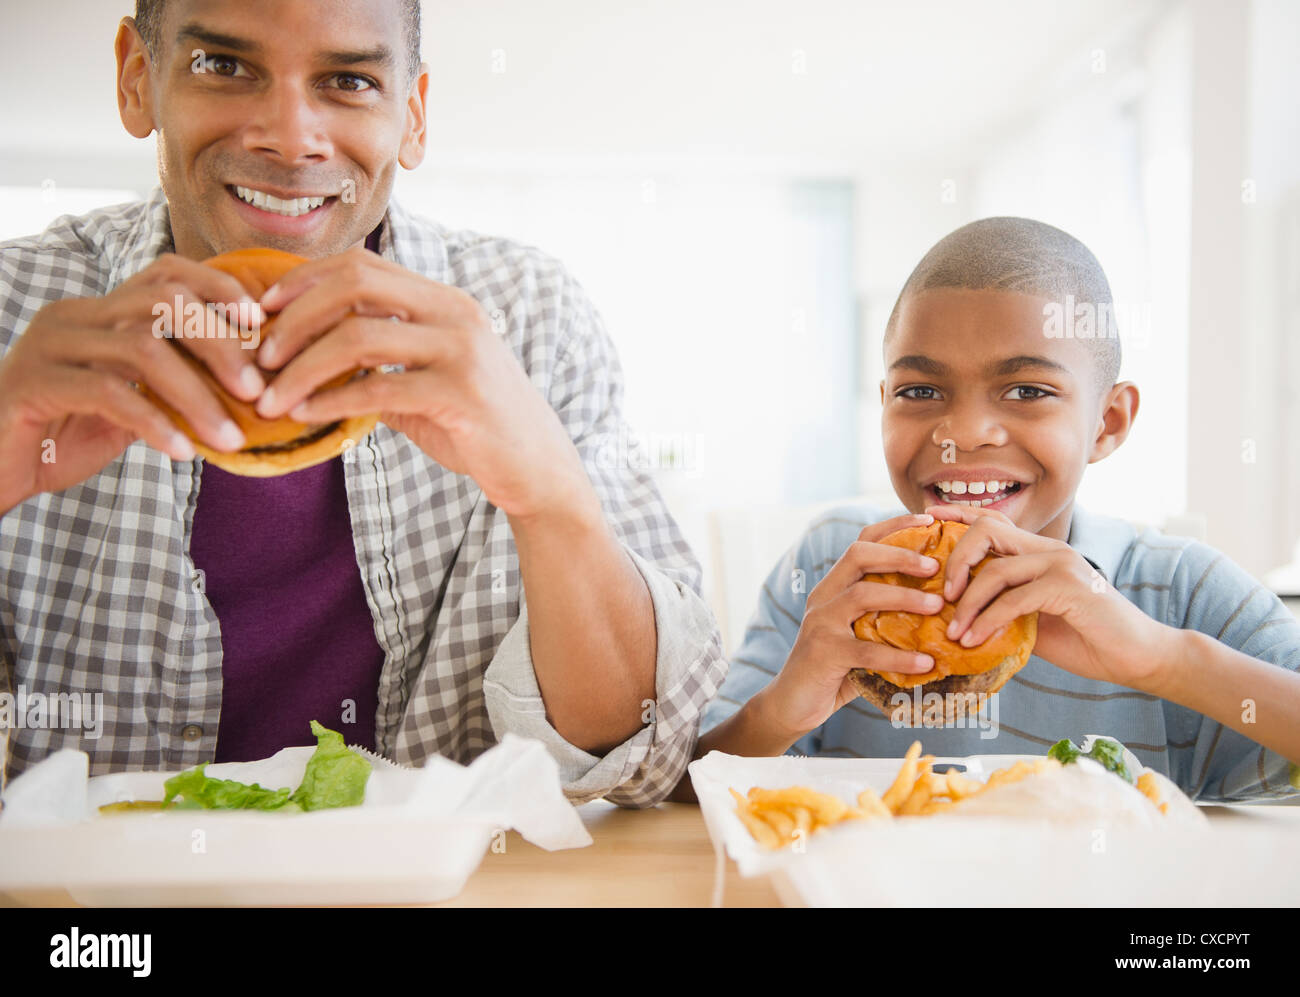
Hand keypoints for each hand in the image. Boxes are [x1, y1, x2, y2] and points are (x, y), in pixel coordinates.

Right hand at [0, 254, 266, 514]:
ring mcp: (50, 344)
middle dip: (220, 346)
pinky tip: (183, 450)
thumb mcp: (130, 407)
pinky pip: (109, 393)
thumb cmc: (63, 436)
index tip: (258, 322)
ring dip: (197, 394)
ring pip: (142, 347)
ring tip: (231, 436)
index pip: (166, 274)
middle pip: (164, 303)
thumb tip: (244, 389)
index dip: (218, 288)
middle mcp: (74, 316)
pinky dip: (155, 422)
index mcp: (99, 312)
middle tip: (255, 392)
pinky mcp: (34, 383)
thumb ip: (171, 388)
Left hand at [252, 248, 589, 519]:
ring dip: (303, 368)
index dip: (304, 281)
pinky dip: (332, 402)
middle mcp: (454, 313)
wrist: (536, 469)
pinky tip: (306, 416)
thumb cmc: (477, 426)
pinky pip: (379, 390)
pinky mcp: (461, 393)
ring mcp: (460, 350)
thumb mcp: (425, 383)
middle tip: (262, 355)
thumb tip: (310, 363)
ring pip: (358, 337)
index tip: (264, 311)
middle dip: (296, 317)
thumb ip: (378, 365)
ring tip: (271, 397)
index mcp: (444, 300)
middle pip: (354, 285)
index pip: (361, 265)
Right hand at [758, 512, 944, 738]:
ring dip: (905, 598)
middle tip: (936, 566)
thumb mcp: (860, 637)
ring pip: (863, 595)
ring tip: (937, 607)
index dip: (895, 526)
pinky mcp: (824, 653)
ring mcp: (820, 623)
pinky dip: (900, 656)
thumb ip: (887, 622)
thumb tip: (945, 616)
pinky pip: (867, 650)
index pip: (862, 542)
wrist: (792, 704)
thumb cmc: (834, 670)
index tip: (930, 521)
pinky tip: (926, 664)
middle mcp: (824, 597)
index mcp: (833, 586)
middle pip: (859, 555)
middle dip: (900, 555)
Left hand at [927, 503, 1164, 687]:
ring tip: (954, 632)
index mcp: (1039, 551)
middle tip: (944, 597)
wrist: (1137, 658)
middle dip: (955, 560)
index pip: (992, 521)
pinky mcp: (1069, 588)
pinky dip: (989, 620)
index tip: (927, 520)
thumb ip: (1002, 610)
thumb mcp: (1033, 622)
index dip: (957, 517)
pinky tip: (975, 640)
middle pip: (986, 530)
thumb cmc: (1087, 640)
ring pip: (995, 569)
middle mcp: (1049, 549)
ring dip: (968, 603)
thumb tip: (958, 619)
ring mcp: (1061, 564)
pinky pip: (1015, 598)